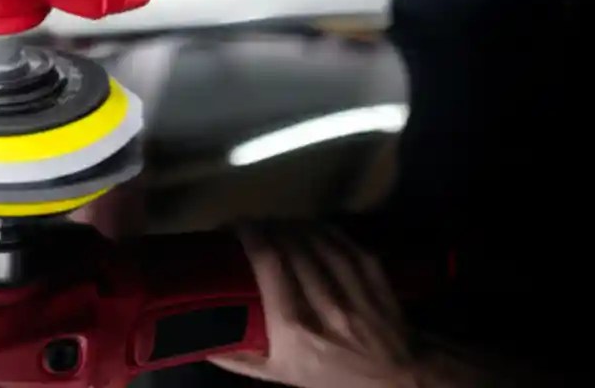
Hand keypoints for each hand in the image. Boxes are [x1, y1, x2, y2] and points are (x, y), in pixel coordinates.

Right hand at [209, 221, 419, 387]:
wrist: (397, 380)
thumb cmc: (332, 376)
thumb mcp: (282, 374)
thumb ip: (239, 358)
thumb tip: (197, 339)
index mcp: (295, 330)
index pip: (269, 263)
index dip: (249, 235)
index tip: (232, 227)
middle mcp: (325, 307)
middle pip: (291, 246)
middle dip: (266, 226)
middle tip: (249, 225)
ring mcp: (354, 292)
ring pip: (318, 240)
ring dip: (291, 223)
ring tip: (274, 222)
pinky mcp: (376, 279)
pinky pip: (344, 243)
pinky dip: (321, 228)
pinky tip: (307, 226)